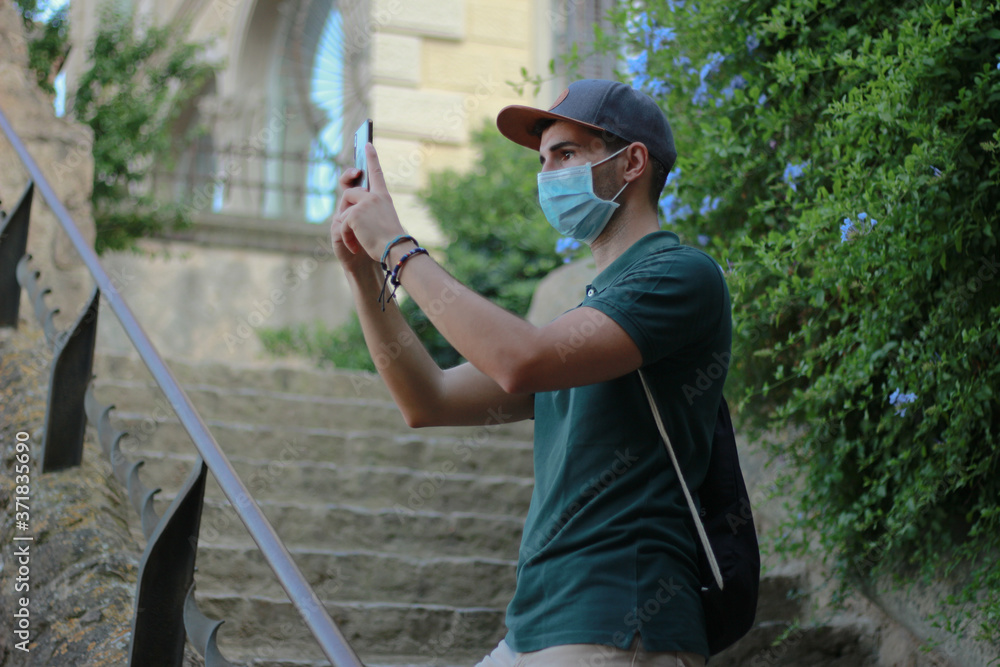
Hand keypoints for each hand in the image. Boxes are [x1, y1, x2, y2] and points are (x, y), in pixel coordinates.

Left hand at [331, 143, 405, 264]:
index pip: (376, 173)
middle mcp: (374, 196)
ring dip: (347, 229)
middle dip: (347, 210)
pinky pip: (341, 223)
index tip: (367, 144)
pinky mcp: (354, 213)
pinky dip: (346, 238)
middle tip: (353, 227)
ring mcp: (364, 203)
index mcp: (383, 197)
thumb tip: (350, 210)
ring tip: (358, 242)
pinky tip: (355, 247)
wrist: (395, 249)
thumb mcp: (383, 221)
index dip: (371, 158)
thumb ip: (369, 211)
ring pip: (344, 210)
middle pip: (350, 192)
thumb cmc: (392, 242)